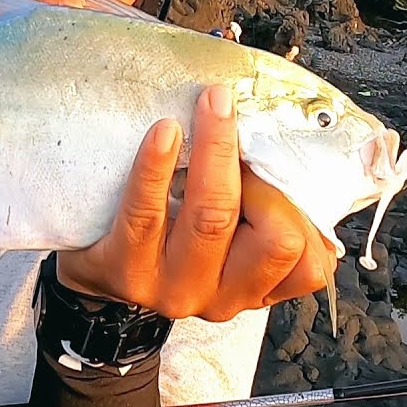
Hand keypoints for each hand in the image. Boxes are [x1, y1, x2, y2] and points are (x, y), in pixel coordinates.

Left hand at [57, 85, 336, 321]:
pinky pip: (146, 211)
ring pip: (213, 218)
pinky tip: (164, 132)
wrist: (99, 263)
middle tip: (240, 134)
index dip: (300, 208)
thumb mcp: (233, 230)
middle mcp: (221, 298)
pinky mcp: (125, 269)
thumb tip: (290, 147)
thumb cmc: (172, 233)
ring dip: (217, 152)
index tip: (272, 163)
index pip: (307, 263)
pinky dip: (157, 165)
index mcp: (256, 288)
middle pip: (275, 240)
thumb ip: (267, 204)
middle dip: (265, 177)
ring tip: (210, 108)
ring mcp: (172, 288)